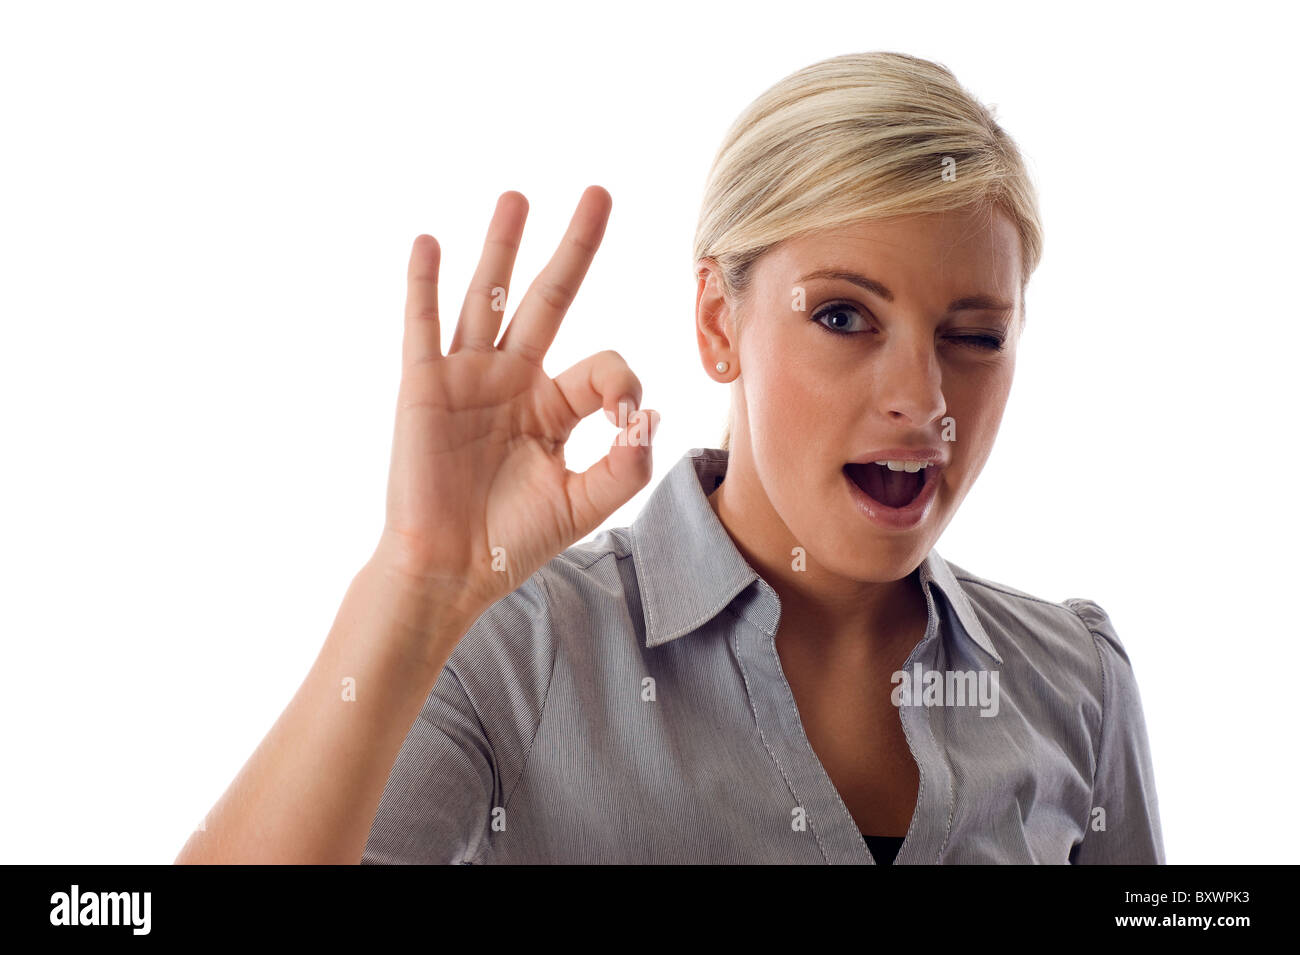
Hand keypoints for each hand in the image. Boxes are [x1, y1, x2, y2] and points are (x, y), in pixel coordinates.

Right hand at [373, 186, 657, 626]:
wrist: (450, 570)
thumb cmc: (513, 540)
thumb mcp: (584, 504)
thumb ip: (626, 465)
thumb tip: (650, 413)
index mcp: (555, 406)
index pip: (604, 366)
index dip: (623, 383)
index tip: (625, 416)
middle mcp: (514, 380)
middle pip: (549, 298)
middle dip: (575, 247)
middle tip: (599, 193)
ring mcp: (467, 377)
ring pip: (488, 297)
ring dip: (502, 247)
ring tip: (517, 197)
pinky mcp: (424, 386)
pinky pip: (424, 325)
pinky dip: (424, 284)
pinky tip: (430, 243)